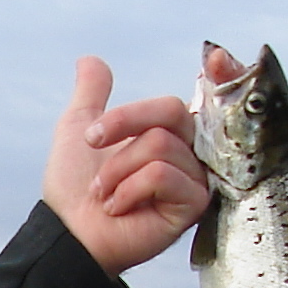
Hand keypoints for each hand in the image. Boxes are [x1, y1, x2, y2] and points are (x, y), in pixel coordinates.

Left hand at [42, 56, 210, 276]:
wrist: (67, 231)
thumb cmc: (74, 189)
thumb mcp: (77, 130)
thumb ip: (91, 95)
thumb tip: (89, 59)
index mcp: (168, 134)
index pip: (188, 97)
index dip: (220, 73)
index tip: (218, 56)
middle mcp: (188, 154)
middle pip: (170, 113)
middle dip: (121, 125)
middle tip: (92, 145)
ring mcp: (193, 181)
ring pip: (160, 146)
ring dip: (118, 169)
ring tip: (105, 193)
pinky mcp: (192, 206)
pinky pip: (162, 175)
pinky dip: (129, 189)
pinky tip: (119, 208)